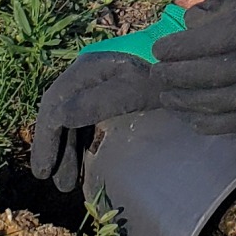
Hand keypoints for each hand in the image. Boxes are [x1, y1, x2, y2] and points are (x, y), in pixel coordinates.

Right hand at [28, 5, 187, 190]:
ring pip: (74, 115)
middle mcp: (88, 72)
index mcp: (86, 70)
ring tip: (70, 180)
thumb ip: (98, 102)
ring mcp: (101, 79)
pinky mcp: (116, 85)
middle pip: (60, 113)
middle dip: (56, 149)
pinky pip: (90, 114)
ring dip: (69, 147)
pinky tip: (86, 156)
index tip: (43, 172)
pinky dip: (84, 137)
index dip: (46, 142)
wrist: (192, 51)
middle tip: (58, 184)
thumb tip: (58, 118)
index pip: (53, 107)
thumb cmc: (164, 71)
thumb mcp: (135, 88)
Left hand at [150, 0, 235, 134]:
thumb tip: (186, 28)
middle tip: (157, 75)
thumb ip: (212, 8)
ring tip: (169, 98)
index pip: (198, 45)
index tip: (157, 51)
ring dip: (186, 103)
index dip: (173, 49)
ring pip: (216, 104)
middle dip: (174, 77)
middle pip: (203, 77)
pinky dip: (212, 124)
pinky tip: (193, 119)